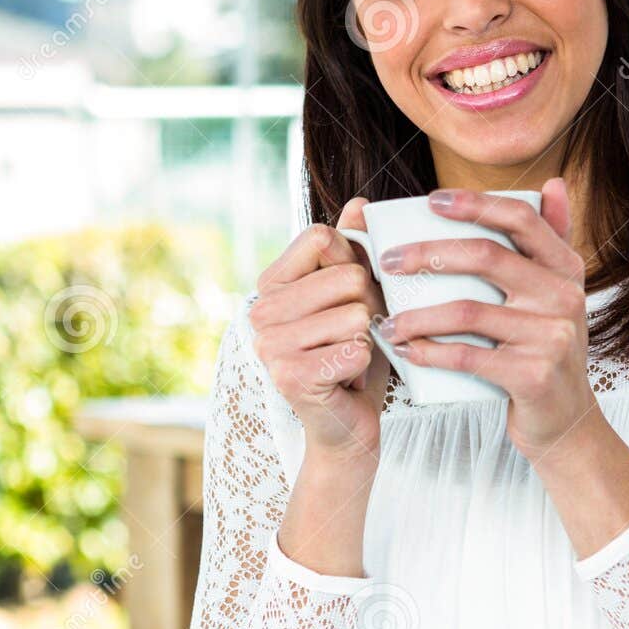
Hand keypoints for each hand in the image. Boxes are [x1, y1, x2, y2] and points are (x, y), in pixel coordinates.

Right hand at [249, 198, 390, 460]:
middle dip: (369, 307)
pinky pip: (357, 349)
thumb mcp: (357, 296)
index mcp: (271, 284)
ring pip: (356, 315)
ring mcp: (270, 346)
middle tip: (353, 336)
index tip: (350, 296)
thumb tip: (361, 203)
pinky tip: (345, 380)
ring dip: (366, 339)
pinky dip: (363, 365)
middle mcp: (260, 312)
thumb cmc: (352, 354)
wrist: (348, 425)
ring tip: (348, 357)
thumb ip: (354, 249)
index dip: (354, 261)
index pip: (323, 236)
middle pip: (348, 276)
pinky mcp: (290, 377)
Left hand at [374, 178, 598, 458]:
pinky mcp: (533, 375)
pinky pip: (468, 356)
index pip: (521, 218)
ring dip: (418, 315)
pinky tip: (408, 351)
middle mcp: (564, 297)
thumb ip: (552, 240)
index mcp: (566, 268)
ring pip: (468, 311)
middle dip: (428, 255)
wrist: (566, 421)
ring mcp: (551, 337)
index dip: (475, 204)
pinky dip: (430, 353)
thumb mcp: (558, 295)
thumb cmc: (546, 350)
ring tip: (388, 322)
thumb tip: (551, 183)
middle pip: (486, 256)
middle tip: (389, 263)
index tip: (431, 201)